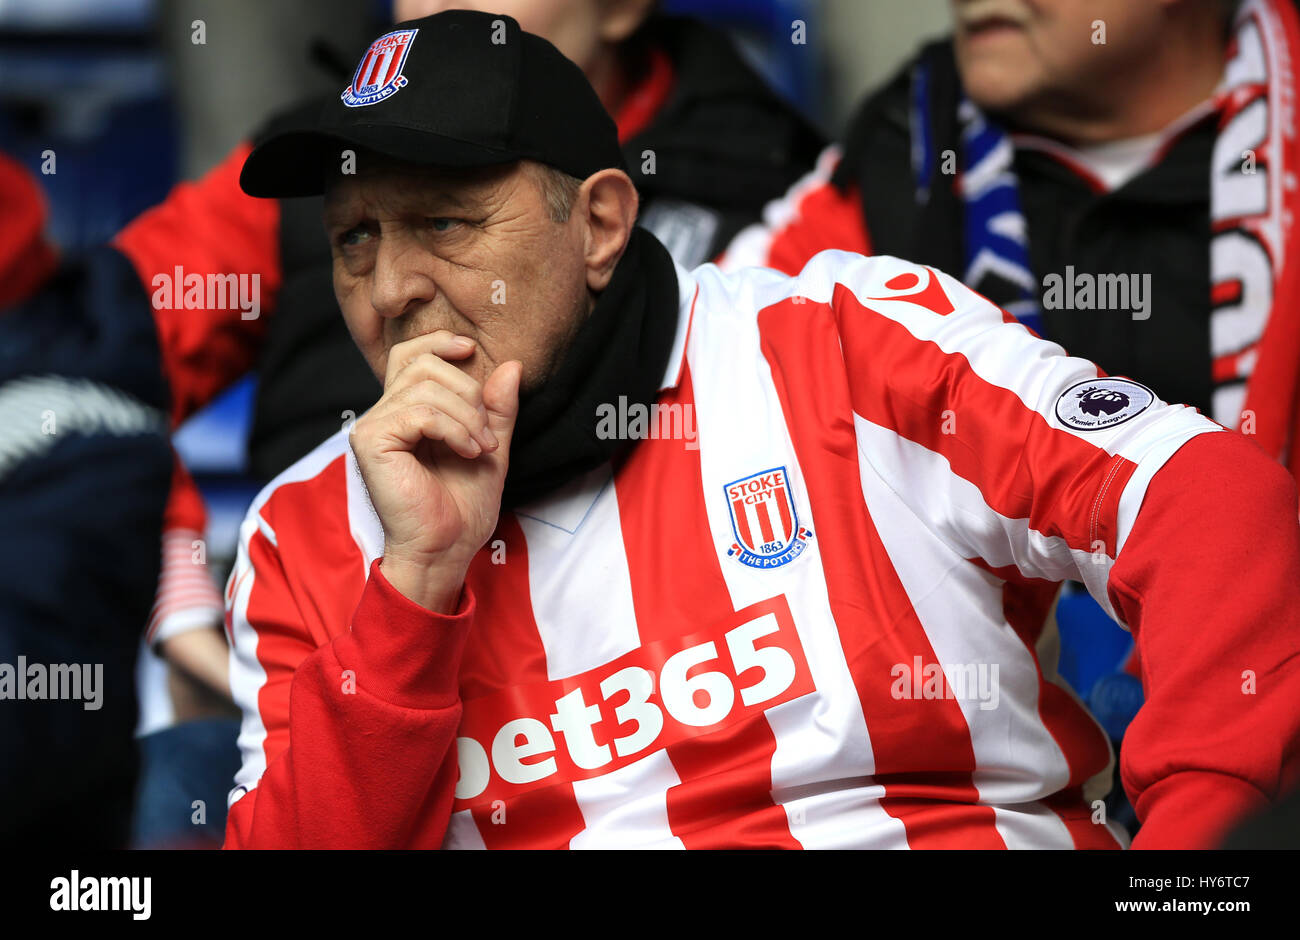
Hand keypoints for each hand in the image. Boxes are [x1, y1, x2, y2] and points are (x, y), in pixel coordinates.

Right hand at [349, 330, 521, 611]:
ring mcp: (373, 427)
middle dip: (468, 391)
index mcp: (405, 412)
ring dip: (466, 415)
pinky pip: (420, 412)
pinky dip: (454, 428)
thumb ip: (498, 409)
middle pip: (423, 365)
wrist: (444, 550)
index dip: (439, 343)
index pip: (410, 355)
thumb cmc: (461, 508)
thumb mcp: (491, 448)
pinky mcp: (372, 441)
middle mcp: (383, 415)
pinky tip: (468, 452)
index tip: (472, 351)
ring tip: (482, 449)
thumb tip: (511, 365)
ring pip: (425, 386)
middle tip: (488, 434)